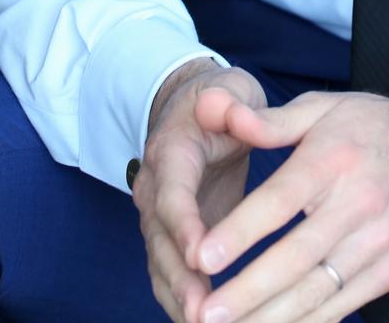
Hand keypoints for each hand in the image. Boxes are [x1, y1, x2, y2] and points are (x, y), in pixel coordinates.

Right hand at [130, 59, 270, 322]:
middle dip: (181, 283)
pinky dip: (186, 305)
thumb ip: (229, 100)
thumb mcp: (232, 88)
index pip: (172, 194)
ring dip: (182, 303)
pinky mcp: (173, 239)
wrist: (199, 110)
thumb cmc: (223, 100)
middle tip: (203, 316)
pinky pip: (173, 277)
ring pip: (162, 269)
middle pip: (161, 243)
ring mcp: (160, 220)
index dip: (184, 226)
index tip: (201, 256)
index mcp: (172, 153)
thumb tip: (219, 106)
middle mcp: (156, 191)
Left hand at [186, 84, 388, 322]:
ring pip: (318, 291)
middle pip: (297, 257)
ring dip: (270, 318)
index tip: (201, 256)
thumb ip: (271, 120)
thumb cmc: (373, 127)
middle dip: (247, 291)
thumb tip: (223, 111)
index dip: (241, 231)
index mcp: (336, 158)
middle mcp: (361, 202)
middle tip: (203, 313)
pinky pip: (341, 306)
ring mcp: (380, 242)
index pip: (282, 199)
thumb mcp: (324, 109)